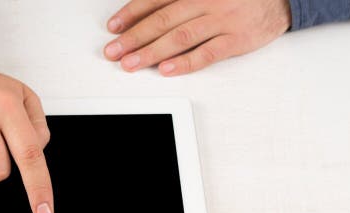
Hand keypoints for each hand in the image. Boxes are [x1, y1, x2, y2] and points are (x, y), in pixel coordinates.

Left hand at [104, 0, 290, 75]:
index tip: (113, 28)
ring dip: (152, 52)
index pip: (156, 0)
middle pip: (163, 20)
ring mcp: (222, 20)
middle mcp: (207, 0)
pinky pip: (207, 53)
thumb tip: (149, 11)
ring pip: (180, 37)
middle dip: (134, 37)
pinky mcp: (236, 39)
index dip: (132, 13)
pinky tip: (167, 70)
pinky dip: (185, 62)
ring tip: (131, 63)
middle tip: (114, 52)